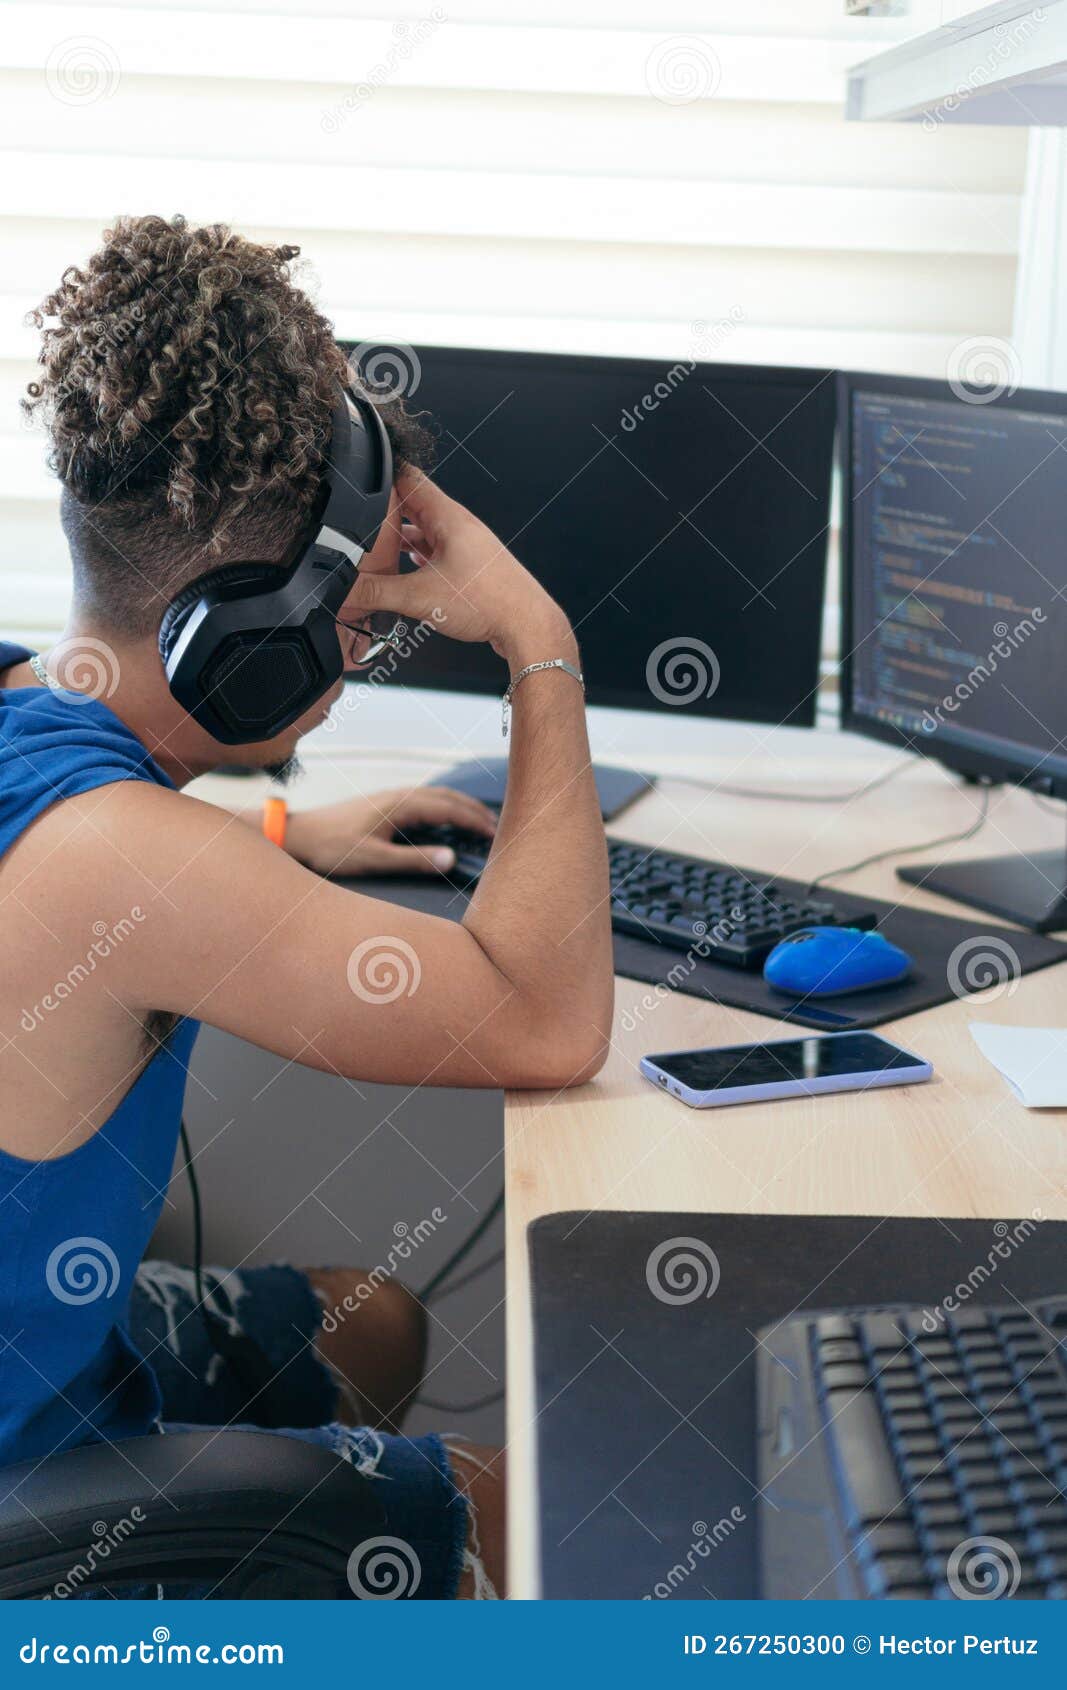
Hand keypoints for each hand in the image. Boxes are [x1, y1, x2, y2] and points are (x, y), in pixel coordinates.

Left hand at [285, 786, 496, 877]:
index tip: (496, 834)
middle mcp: (399, 795)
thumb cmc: (333, 848)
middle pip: (448, 797)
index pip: (450, 809)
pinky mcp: (384, 803)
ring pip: (437, 795)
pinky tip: (445, 817)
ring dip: (461, 806)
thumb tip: (452, 859)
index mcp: (401, 806)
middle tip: (498, 827)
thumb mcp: (375, 859)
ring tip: (480, 820)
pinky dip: (445, 806)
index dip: (475, 821)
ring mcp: (391, 797)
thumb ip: (414, 859)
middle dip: (475, 811)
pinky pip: (425, 799)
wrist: (300, 834)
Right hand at [340, 467, 573, 667]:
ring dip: (402, 537)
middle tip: (356, 522)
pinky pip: (437, 551)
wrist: (528, 626)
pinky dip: (419, 556)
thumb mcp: (420, 597)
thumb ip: (376, 594)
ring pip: (425, 530)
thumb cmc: (491, 602)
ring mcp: (466, 544)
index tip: (357, 473)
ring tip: (376, 548)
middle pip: (413, 505)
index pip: (408, 477)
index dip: (380, 471)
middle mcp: (458, 525)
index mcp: (448, 517)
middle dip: (384, 512)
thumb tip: (343, 592)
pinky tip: (409, 569)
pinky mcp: (471, 565)